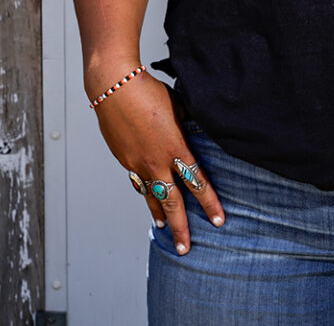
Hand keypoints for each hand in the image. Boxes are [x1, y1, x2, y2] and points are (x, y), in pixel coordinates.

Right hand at [89, 69, 225, 254]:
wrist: (114, 86)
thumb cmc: (149, 91)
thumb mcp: (179, 108)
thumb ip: (188, 127)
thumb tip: (196, 134)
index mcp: (175, 148)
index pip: (197, 183)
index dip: (210, 203)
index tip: (219, 220)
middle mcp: (156, 162)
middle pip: (172, 202)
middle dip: (181, 228)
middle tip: (186, 248)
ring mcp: (137, 163)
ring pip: (151, 196)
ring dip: (159, 214)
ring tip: (164, 229)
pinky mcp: (124, 158)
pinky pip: (137, 181)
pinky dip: (144, 192)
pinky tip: (148, 196)